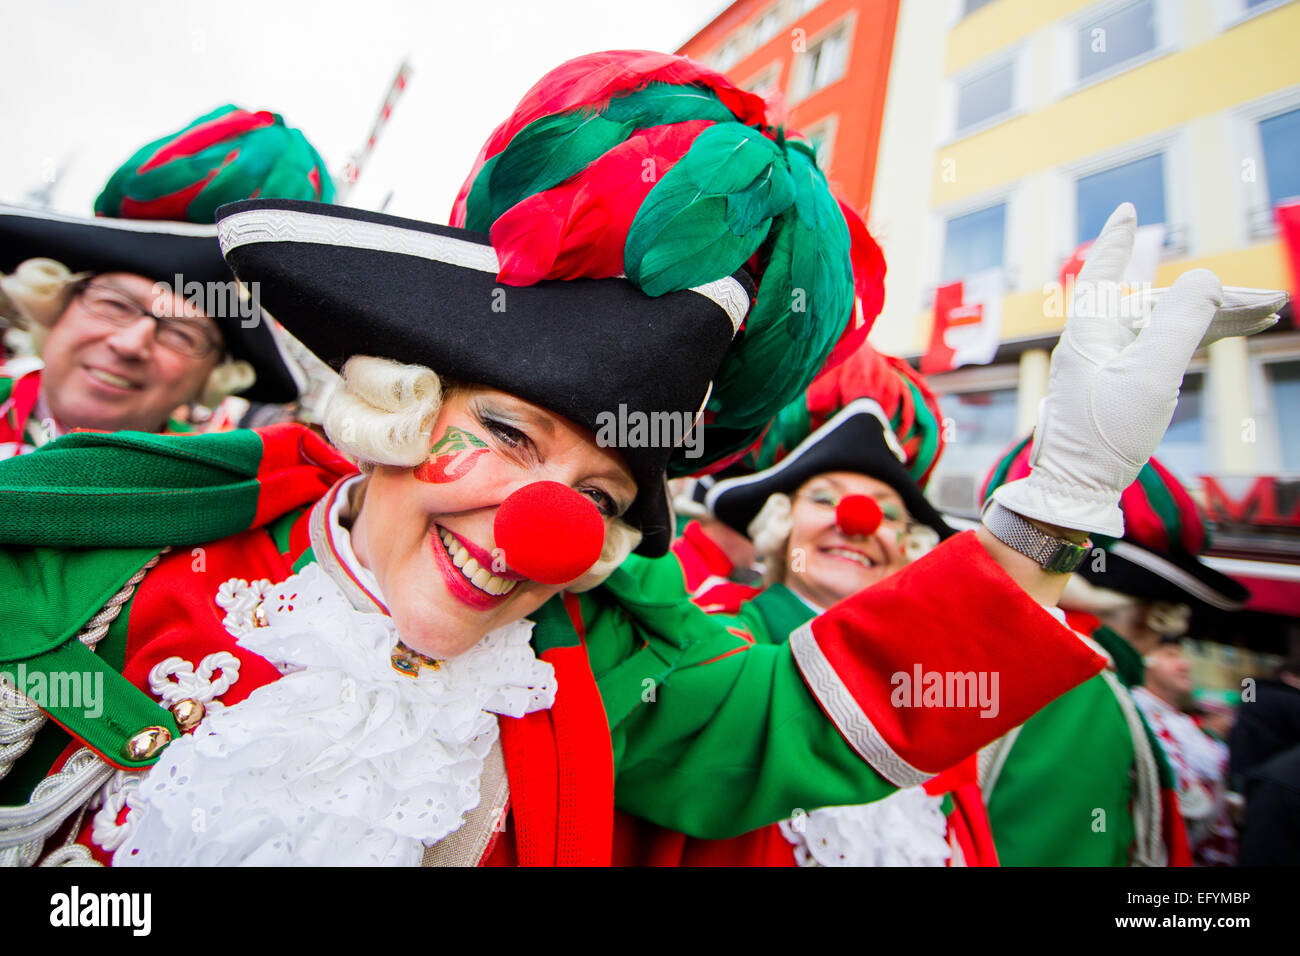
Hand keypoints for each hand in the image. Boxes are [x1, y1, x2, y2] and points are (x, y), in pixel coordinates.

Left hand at [992, 203, 1285, 536]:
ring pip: (1166, 326)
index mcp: (1091, 332)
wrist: (1076, 489)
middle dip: (1213, 296)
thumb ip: (1179, 323)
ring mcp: (1109, 365)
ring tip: (1268, 311)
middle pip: (1157, 302)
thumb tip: (1204, 277)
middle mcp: (1097, 343)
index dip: (1120, 242)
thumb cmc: (1105, 436)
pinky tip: (1231, 331)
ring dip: (1214, 317)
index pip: (1106, 274)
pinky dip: (1197, 340)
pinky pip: (1163, 350)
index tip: (1127, 212)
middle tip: (1269, 298)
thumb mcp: (1151, 376)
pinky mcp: (1120, 387)